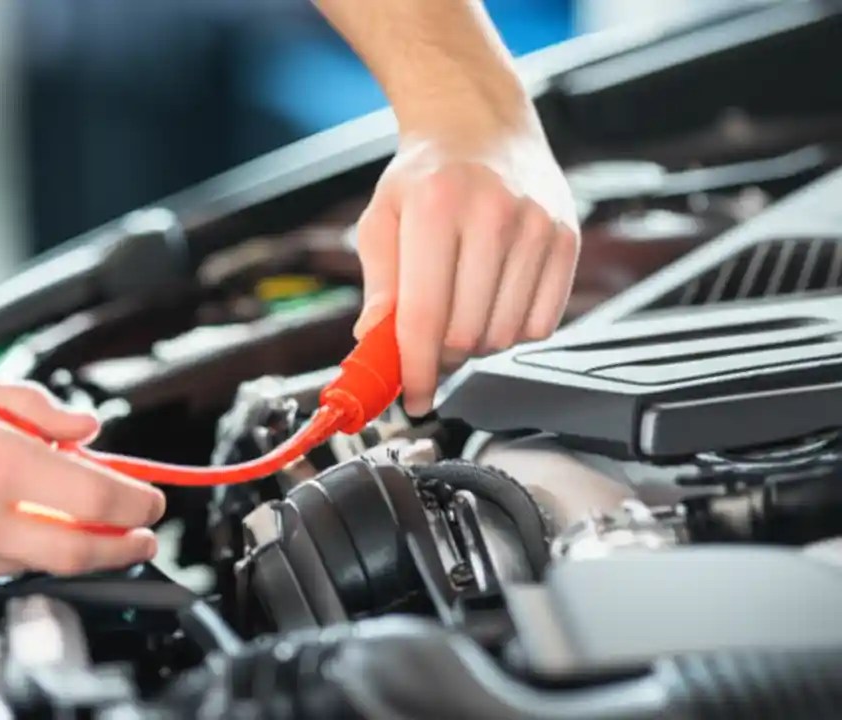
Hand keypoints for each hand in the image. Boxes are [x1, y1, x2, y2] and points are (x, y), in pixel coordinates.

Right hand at [0, 373, 165, 596]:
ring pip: (27, 564)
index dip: (135, 501)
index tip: (151, 501)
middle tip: (141, 537)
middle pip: (75, 550)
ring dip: (54, 545)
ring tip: (59, 517)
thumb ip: (37, 408)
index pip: (94, 496)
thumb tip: (85, 429)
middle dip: (122, 546)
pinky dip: (0, 553)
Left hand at [353, 123, 579, 414]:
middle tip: (427, 343)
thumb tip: (376, 340)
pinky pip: (542, 322)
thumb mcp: (382, 216)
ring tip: (459, 312)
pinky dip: (513, 329)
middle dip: (440, 355)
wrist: (480, 125)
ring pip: (504, 334)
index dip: (415, 369)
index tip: (411, 397)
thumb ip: (378, 281)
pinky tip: (493, 302)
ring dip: (476, 343)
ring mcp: (537, 226)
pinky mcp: (566, 238)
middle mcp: (493, 214)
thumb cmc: (426, 174)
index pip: (425, 316)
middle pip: (465, 333)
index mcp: (436, 207)